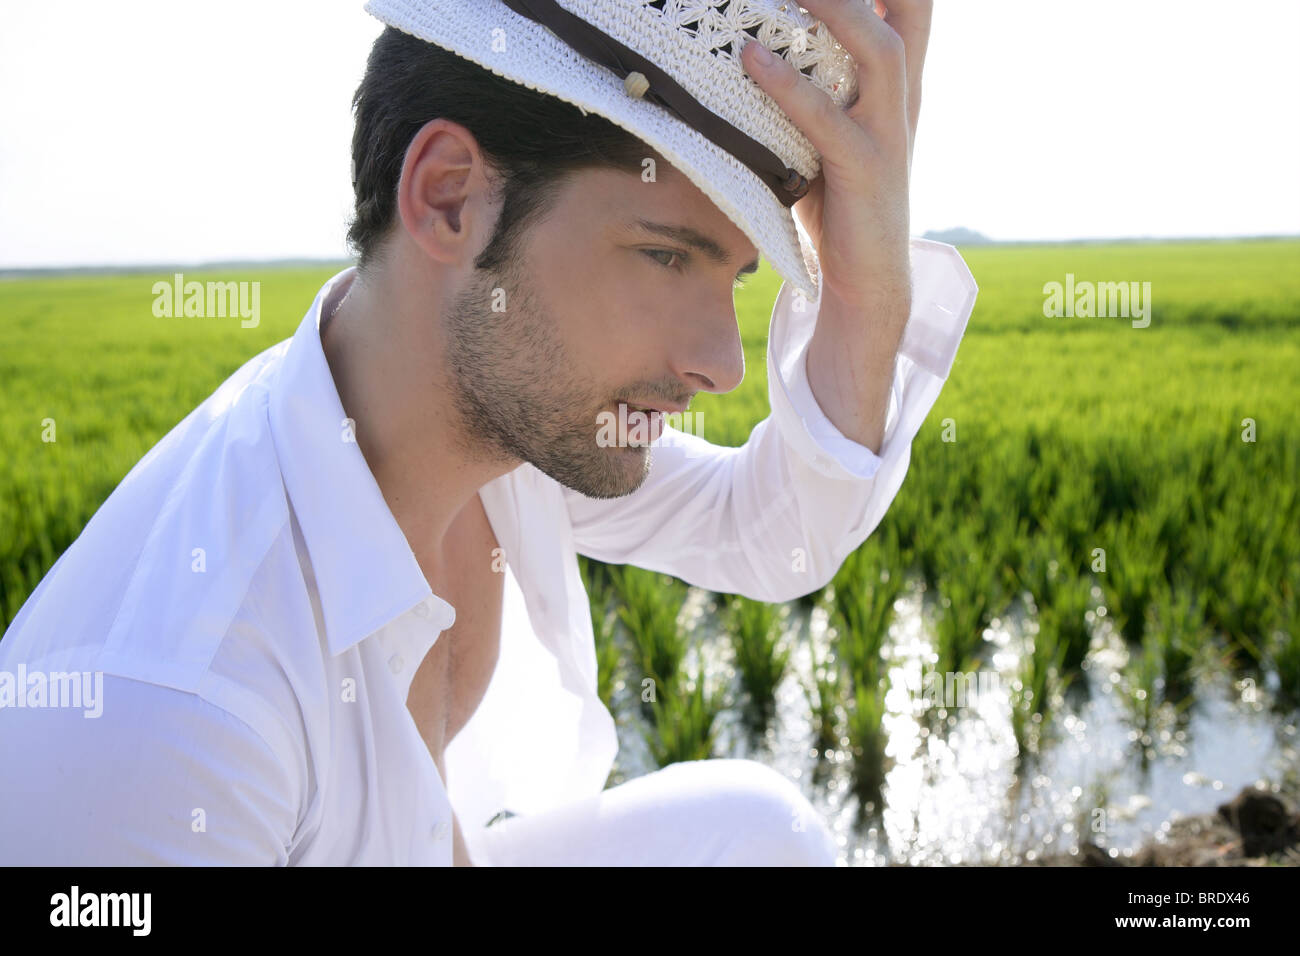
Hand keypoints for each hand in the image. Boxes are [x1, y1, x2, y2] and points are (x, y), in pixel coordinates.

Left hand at [740, 0, 932, 310]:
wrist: (867, 282)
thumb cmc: (837, 206)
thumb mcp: (824, 138)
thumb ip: (805, 96)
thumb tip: (749, 53)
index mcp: (896, 89)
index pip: (906, 12)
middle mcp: (901, 101)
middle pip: (908, 12)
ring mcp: (888, 134)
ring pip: (878, 51)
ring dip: (835, 8)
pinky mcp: (864, 169)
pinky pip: (826, 118)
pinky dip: (787, 85)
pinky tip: (752, 60)